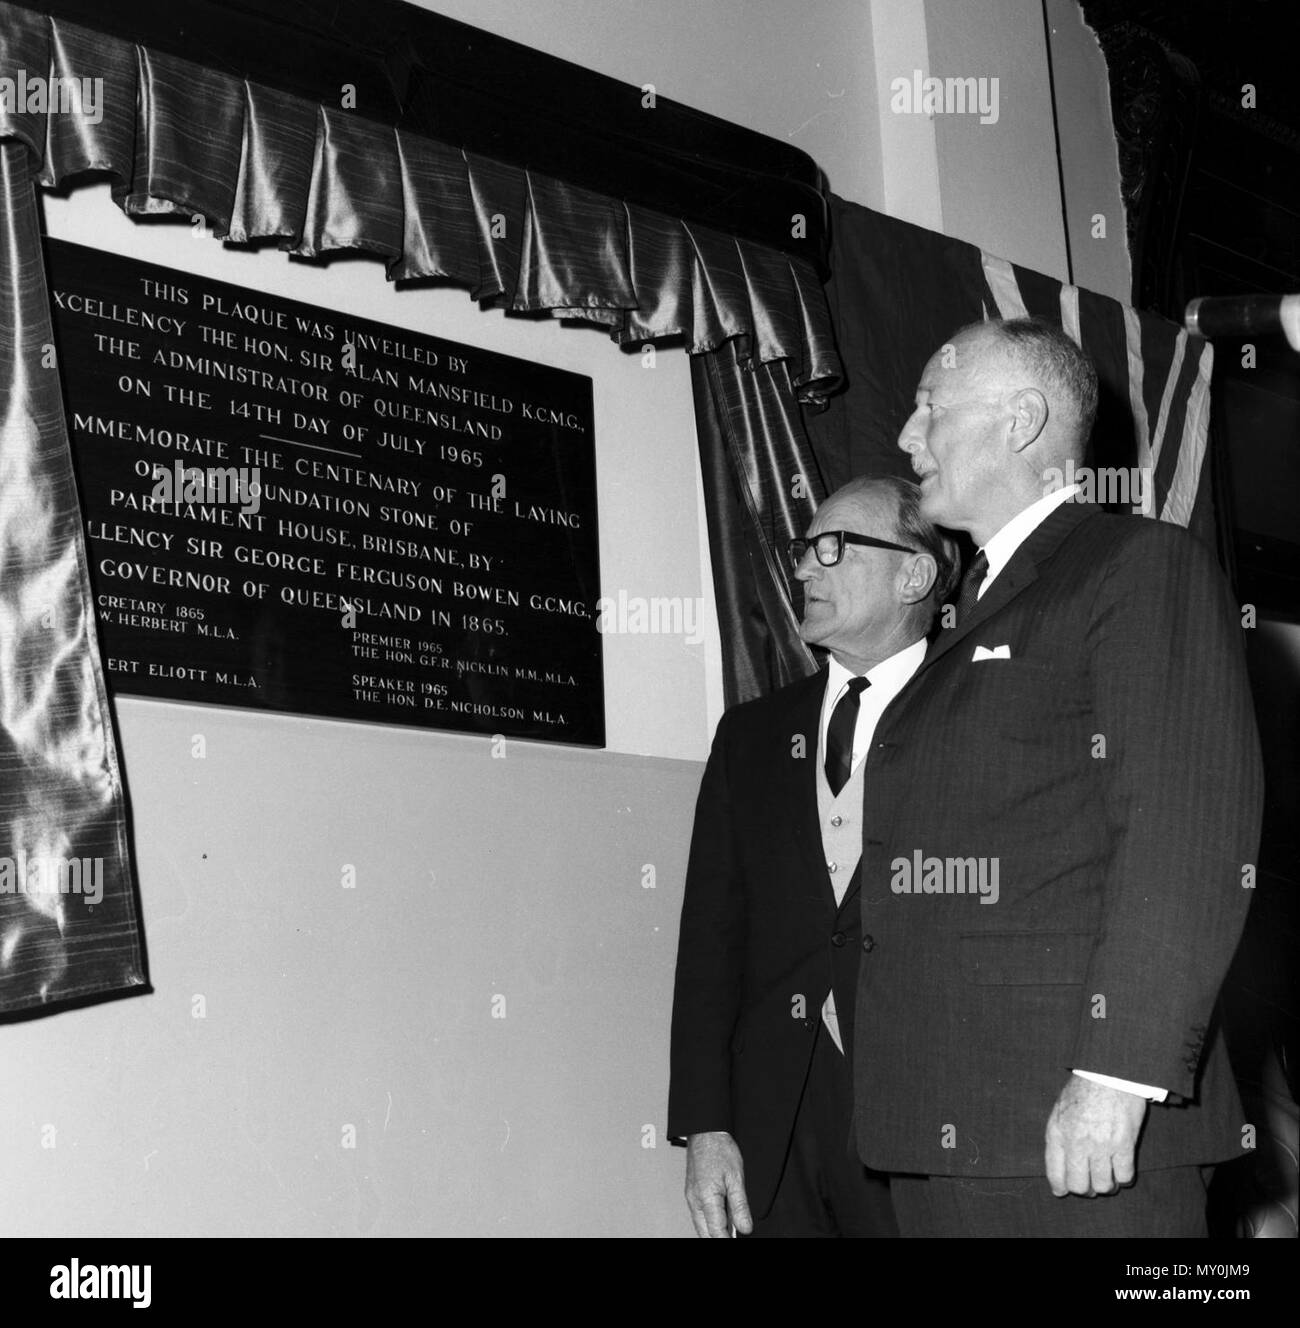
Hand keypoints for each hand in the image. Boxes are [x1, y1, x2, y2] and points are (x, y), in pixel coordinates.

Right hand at [685, 1131, 752, 1236]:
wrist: (705, 1133)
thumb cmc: (719, 1150)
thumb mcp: (736, 1178)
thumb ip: (740, 1206)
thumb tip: (745, 1228)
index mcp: (706, 1198)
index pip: (717, 1232)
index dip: (727, 1241)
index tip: (737, 1241)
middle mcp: (694, 1200)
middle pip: (705, 1233)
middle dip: (718, 1238)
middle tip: (733, 1238)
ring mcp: (691, 1197)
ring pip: (700, 1226)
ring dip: (713, 1232)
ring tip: (730, 1231)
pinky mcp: (691, 1192)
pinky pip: (698, 1215)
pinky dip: (709, 1222)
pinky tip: (721, 1219)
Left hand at [1044, 1075, 1147, 1195]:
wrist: (1107, 1073)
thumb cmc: (1082, 1090)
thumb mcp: (1059, 1111)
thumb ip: (1058, 1139)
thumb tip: (1059, 1171)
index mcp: (1058, 1133)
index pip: (1055, 1173)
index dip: (1060, 1187)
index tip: (1063, 1190)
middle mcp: (1077, 1143)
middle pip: (1080, 1186)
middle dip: (1085, 1190)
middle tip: (1091, 1183)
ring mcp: (1101, 1145)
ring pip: (1103, 1186)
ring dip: (1106, 1186)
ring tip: (1107, 1176)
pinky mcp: (1123, 1144)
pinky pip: (1124, 1176)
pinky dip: (1124, 1178)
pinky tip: (1122, 1170)